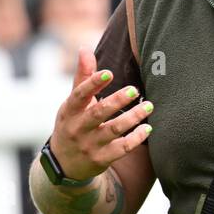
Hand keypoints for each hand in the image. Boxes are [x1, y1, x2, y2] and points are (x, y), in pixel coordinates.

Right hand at [48, 48, 152, 182]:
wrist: (65, 164)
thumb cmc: (73, 124)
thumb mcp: (72, 103)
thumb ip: (82, 77)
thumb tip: (85, 49)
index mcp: (69, 111)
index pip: (79, 95)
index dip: (92, 84)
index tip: (108, 73)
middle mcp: (78, 128)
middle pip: (98, 113)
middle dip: (117, 101)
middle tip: (134, 90)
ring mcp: (90, 145)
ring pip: (114, 130)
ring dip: (133, 117)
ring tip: (148, 106)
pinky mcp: (102, 159)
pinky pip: (122, 149)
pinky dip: (136, 138)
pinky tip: (148, 128)